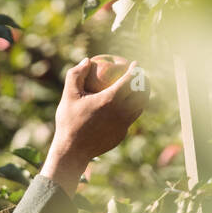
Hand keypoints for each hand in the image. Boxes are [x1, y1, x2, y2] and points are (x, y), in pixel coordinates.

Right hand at [42, 57, 145, 192]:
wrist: (72, 151)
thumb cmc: (69, 122)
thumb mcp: (68, 96)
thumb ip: (76, 75)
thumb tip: (86, 61)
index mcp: (111, 100)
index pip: (130, 80)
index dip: (135, 70)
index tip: (135, 64)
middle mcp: (122, 112)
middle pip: (140, 93)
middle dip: (143, 82)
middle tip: (140, 77)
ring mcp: (123, 125)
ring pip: (138, 108)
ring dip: (140, 98)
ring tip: (137, 92)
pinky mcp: (121, 135)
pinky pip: (129, 120)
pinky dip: (130, 112)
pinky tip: (125, 110)